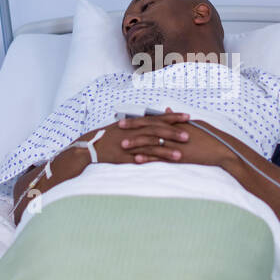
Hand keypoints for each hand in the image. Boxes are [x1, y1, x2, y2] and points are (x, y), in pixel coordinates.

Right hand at [70, 113, 192, 164]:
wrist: (91, 146)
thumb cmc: (109, 135)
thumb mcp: (125, 126)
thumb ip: (141, 123)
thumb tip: (155, 119)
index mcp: (136, 123)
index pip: (158, 118)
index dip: (173, 117)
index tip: (187, 116)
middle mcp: (134, 132)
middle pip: (157, 130)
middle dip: (173, 133)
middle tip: (188, 136)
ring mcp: (130, 145)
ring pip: (151, 146)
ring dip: (166, 150)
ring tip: (180, 155)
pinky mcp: (125, 157)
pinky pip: (140, 158)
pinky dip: (151, 160)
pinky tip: (161, 163)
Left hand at [122, 115, 235, 168]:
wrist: (221, 150)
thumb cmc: (209, 136)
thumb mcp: (193, 124)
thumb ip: (176, 118)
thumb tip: (165, 110)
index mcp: (176, 123)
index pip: (153, 119)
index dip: (138, 119)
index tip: (125, 119)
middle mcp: (174, 131)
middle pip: (150, 128)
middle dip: (133, 128)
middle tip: (117, 128)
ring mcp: (176, 144)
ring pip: (152, 142)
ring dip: (136, 144)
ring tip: (123, 145)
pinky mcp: (179, 156)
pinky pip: (161, 157)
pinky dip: (148, 158)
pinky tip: (137, 160)